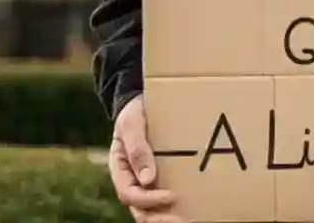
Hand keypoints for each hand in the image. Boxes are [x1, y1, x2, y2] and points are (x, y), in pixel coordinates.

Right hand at [109, 94, 179, 222]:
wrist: (143, 102)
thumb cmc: (135, 111)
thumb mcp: (132, 124)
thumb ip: (137, 149)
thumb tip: (147, 180)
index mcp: (119, 168)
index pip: (128, 194)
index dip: (147, 200)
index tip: (171, 196)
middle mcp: (132, 180)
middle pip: (140, 210)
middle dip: (159, 218)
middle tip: (181, 220)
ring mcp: (145, 181)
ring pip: (152, 210)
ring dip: (168, 217)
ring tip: (190, 219)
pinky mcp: (161, 178)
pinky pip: (165, 200)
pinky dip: (176, 207)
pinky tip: (194, 209)